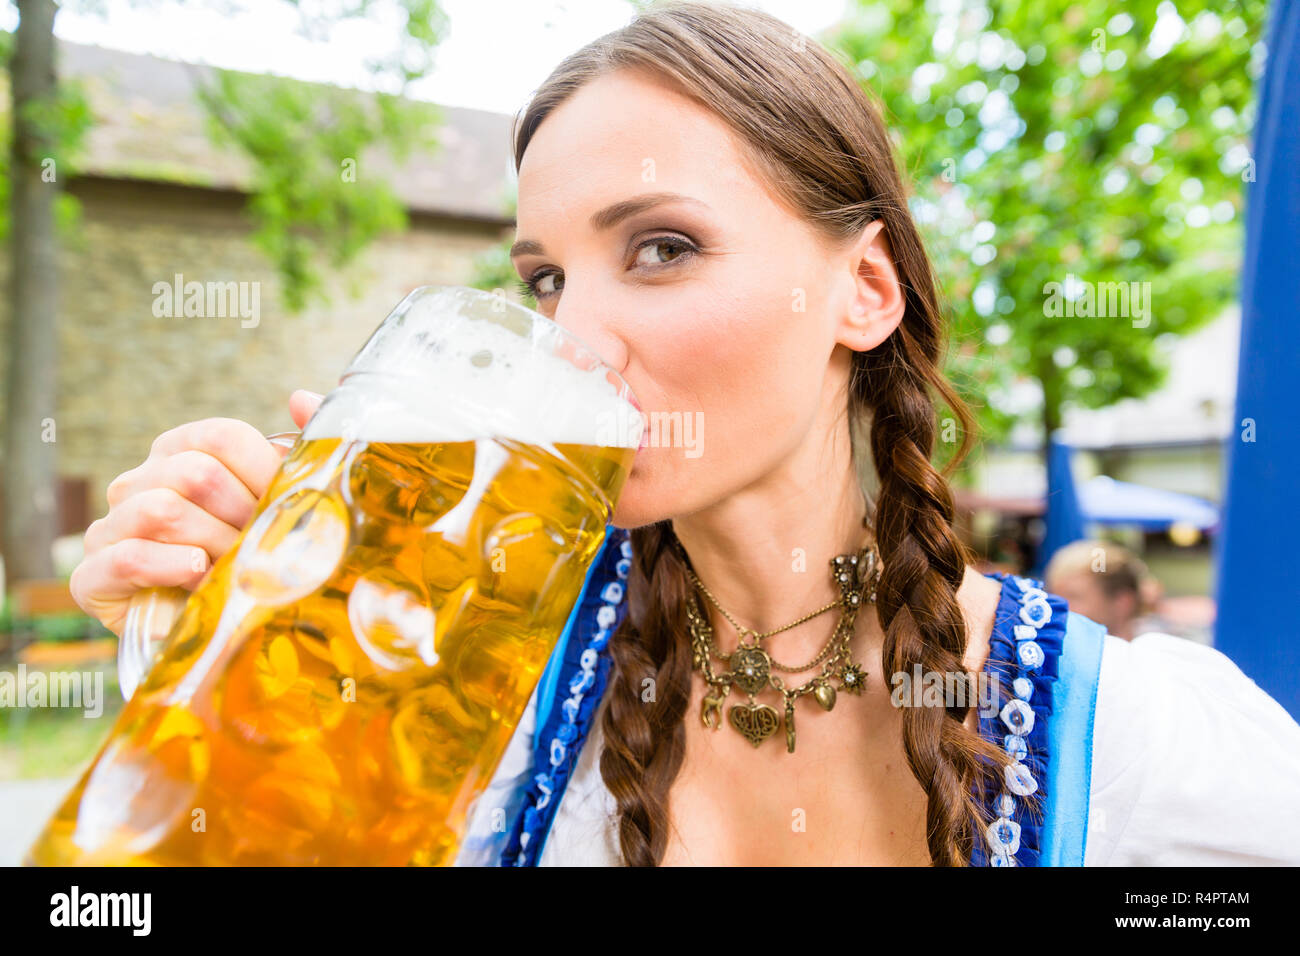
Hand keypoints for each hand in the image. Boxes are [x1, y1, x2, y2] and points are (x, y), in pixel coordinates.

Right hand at [69, 389, 324, 634]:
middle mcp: (138, 482)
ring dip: (213, 544)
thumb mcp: (276, 507)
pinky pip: (126, 557)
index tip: (283, 507)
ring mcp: (110, 527)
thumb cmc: (246, 559)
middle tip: (260, 547)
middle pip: (195, 474)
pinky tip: (197, 574)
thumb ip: (295, 452)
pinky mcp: (92, 576)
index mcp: (180, 452)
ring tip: (232, 567)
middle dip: (240, 516)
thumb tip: (301, 398)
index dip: (262, 473)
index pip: (222, 437)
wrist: (213, 631)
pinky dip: (170, 566)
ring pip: (162, 511)